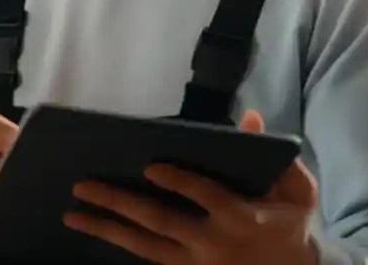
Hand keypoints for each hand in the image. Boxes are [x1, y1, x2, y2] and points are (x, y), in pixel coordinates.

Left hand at [66, 110, 319, 264]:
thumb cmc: (290, 228)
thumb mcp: (296, 192)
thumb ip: (273, 155)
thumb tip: (249, 117)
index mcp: (240, 216)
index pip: (204, 196)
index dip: (178, 182)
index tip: (149, 167)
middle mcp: (213, 242)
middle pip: (160, 221)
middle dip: (119, 203)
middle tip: (82, 186)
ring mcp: (196, 264)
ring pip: (144, 246)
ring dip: (105, 229)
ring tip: (72, 214)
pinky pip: (147, 261)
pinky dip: (119, 248)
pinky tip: (93, 233)